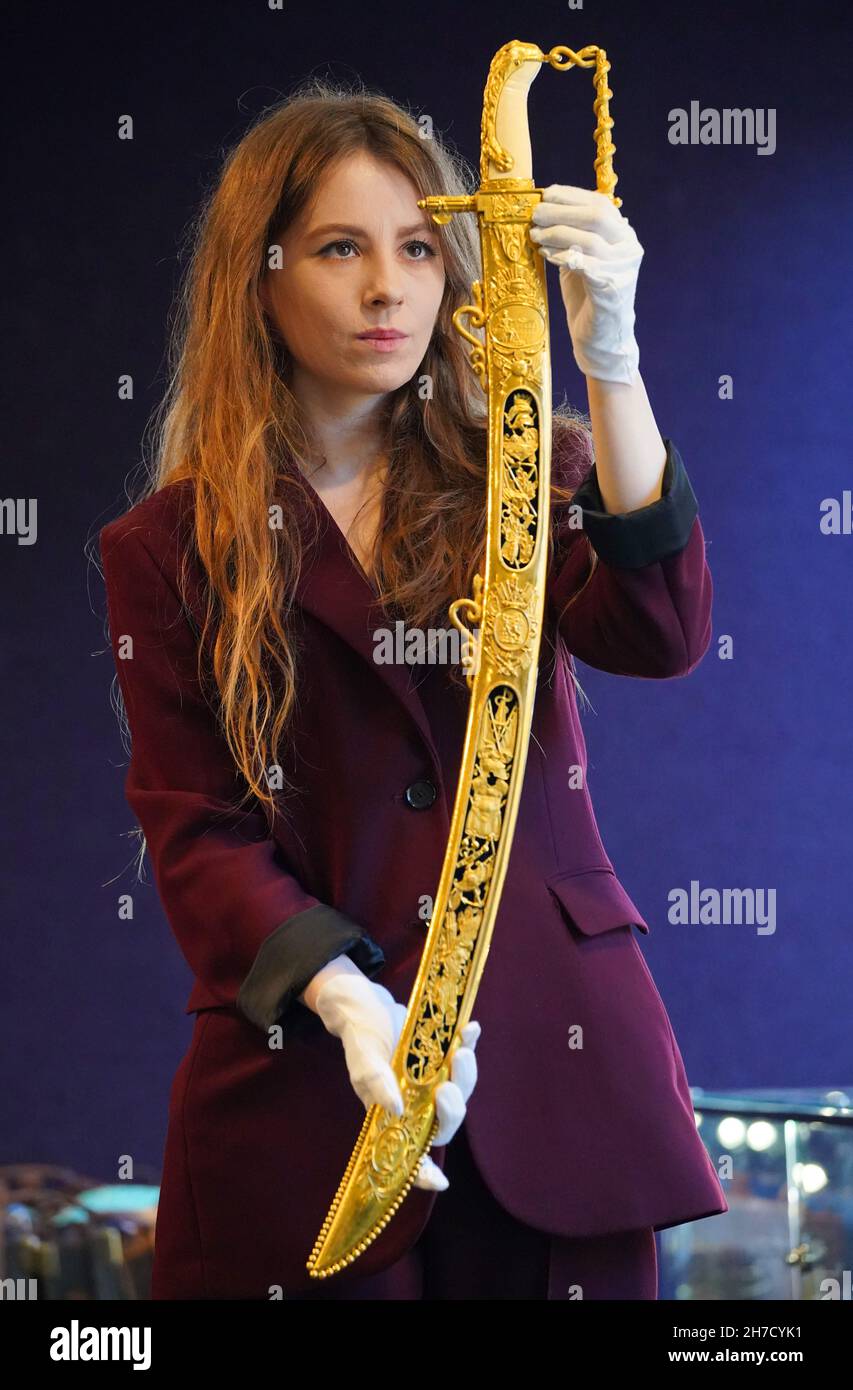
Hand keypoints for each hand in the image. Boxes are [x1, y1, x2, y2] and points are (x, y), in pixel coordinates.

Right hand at [312, 971, 480, 1190]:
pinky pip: (460, 1058)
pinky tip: (472, 1029)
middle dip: (453, 1109)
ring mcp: (429, 1081)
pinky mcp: (440, 1056)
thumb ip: (376, 1081)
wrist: (365, 1005)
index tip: (441, 1182)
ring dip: (466, 1074)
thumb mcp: (362, 1056)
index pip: (409, 1154)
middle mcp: (414, 1103)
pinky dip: (469, 1044)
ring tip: (461, 1049)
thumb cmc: (359, 1035)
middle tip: (448, 1086)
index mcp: (391, 1114)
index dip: (424, 1173)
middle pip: (442, 1123)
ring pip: (458, 1092)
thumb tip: (396, 1109)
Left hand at [529, 183, 643, 384]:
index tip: (546, 194)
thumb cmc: (587, 299)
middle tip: (536, 214)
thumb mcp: (579, 260)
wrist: (601, 340)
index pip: (600, 204)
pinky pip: (584, 265)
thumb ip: (572, 236)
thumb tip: (546, 210)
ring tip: (535, 234)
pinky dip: (563, 256)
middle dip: (561, 211)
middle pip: (596, 216)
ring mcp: (622, 270)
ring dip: (557, 233)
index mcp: (624, 237)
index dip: (572, 196)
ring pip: (589, 239)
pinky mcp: (611, 290)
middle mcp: (628, 249)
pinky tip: (546, 254)